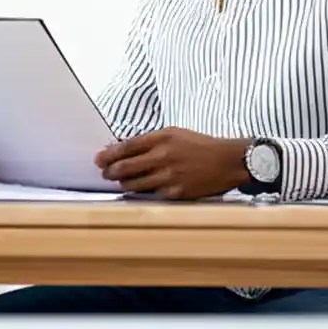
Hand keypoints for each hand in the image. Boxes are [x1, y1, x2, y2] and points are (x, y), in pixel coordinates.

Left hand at [95, 127, 251, 200]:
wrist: (228, 161)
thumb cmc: (201, 146)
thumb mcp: (176, 134)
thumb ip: (151, 141)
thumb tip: (126, 149)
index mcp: (163, 138)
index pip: (127, 146)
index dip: (109, 154)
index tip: (99, 158)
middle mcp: (164, 156)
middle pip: (125, 167)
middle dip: (110, 171)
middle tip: (104, 173)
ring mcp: (169, 176)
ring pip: (134, 184)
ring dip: (123, 184)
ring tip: (121, 182)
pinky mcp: (175, 193)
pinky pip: (151, 195)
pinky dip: (144, 192)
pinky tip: (143, 189)